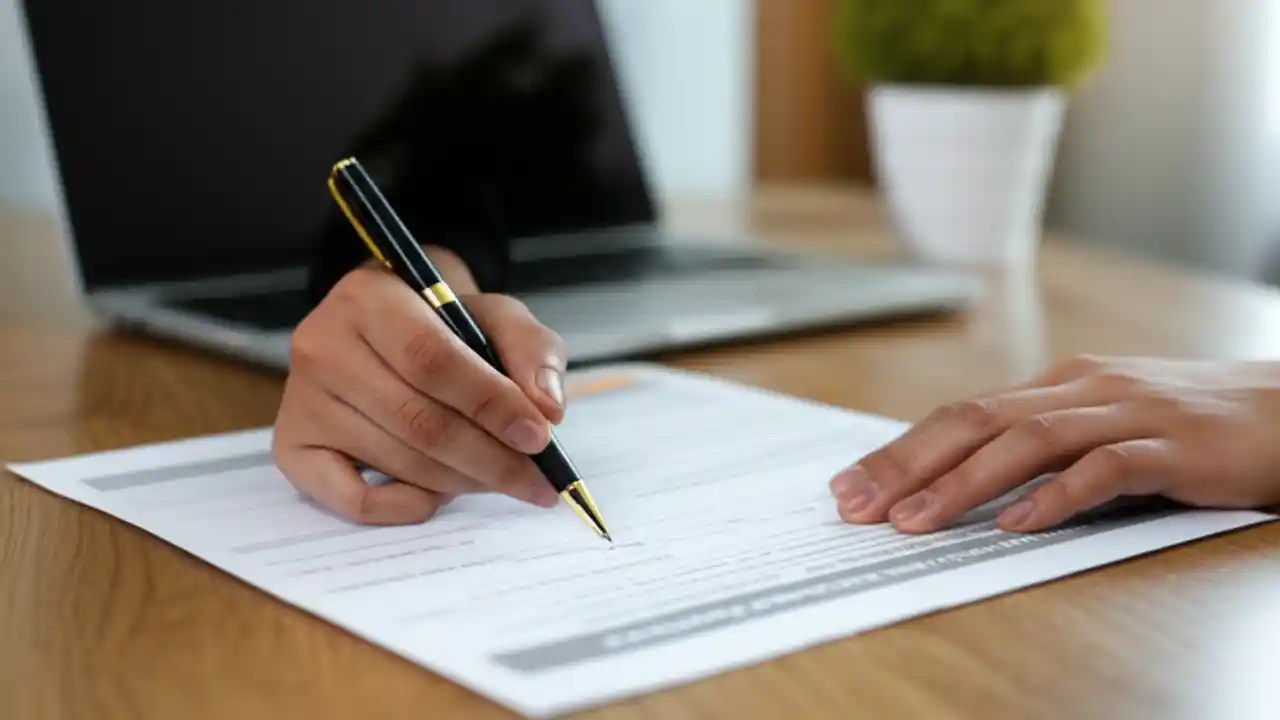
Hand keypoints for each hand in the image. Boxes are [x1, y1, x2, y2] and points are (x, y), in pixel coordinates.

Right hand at [272, 249, 567, 524]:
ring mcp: (302, 399)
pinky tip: (436, 496)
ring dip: (461, 481)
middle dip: (489, 457)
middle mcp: (322, 344)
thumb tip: (546, 409)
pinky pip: (351, 498)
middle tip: (535, 480)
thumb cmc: (444, 327)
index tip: (540, 436)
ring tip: (500, 478)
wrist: (389, 330)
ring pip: (397, 459)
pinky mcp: (293, 447)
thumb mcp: (496, 317)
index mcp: (369, 297)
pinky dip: (403, 507)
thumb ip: (531, 351)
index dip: (491, 404)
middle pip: (417, 419)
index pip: (432, 360)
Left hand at [830, 356, 1279, 533]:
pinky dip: (1056, 496)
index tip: (848, 487)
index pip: (959, 414)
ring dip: (962, 484)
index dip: (899, 451)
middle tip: (855, 506)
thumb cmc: (1185, 422)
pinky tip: (1017, 525)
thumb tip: (958, 480)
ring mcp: (1128, 413)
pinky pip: (1106, 469)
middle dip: (906, 465)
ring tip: (914, 522)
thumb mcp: (1100, 422)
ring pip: (1027, 442)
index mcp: (1056, 385)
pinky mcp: (1174, 446)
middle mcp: (1081, 389)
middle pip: (974, 421)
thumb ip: (1038, 442)